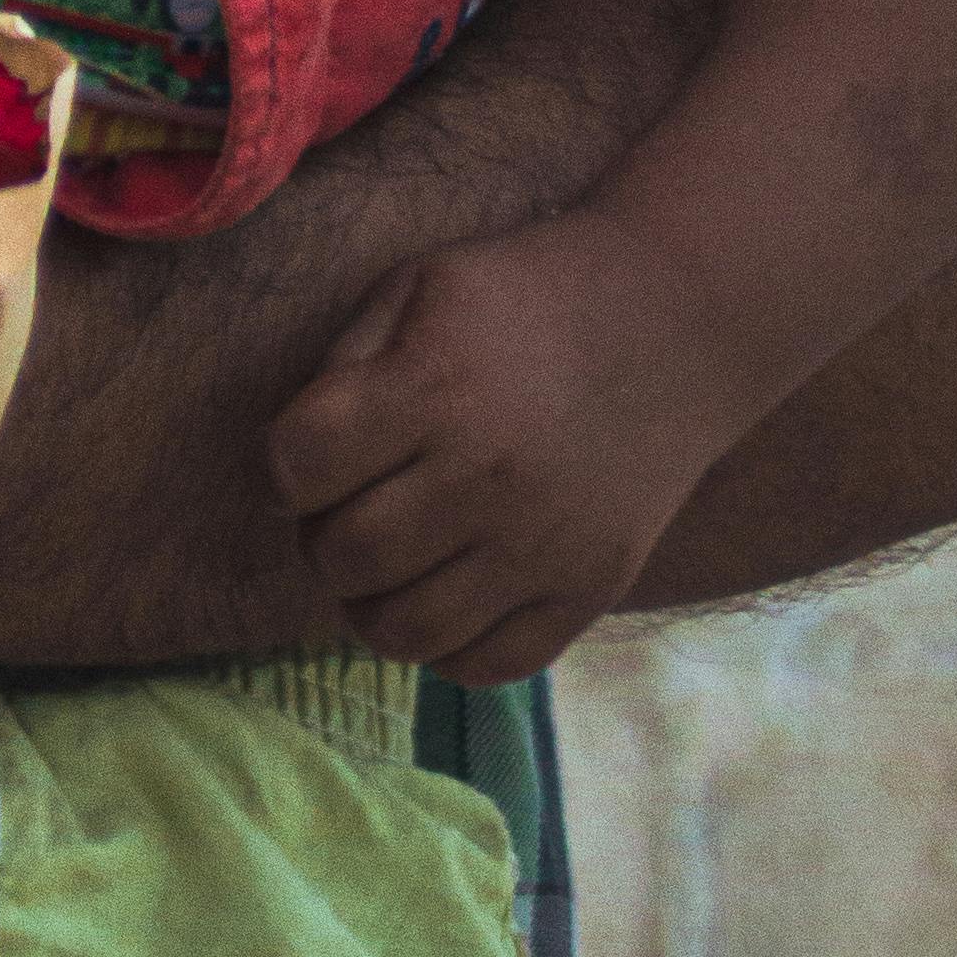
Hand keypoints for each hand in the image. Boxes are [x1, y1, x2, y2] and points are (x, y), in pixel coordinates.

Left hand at [265, 214, 739, 684]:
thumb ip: (344, 369)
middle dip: (320, 537)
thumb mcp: (420, 288)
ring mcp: (542, 548)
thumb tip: (288, 473)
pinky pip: (485, 668)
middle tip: (345, 508)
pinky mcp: (587, 593)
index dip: (285, 462)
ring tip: (386, 559)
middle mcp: (487, 478)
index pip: (299, 464)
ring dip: (368, 603)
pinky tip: (444, 592)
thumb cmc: (523, 299)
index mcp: (435, 387)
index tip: (309, 452)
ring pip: (404, 633)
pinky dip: (444, 647)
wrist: (672, 322)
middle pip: (345, 558)